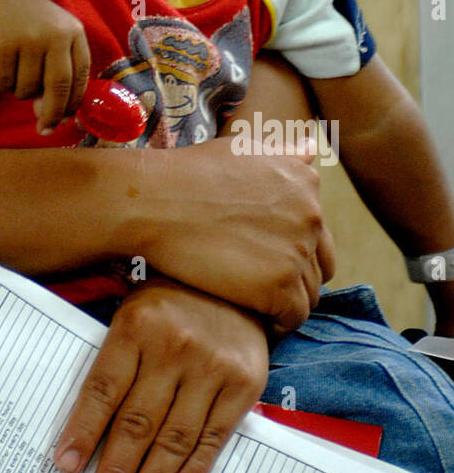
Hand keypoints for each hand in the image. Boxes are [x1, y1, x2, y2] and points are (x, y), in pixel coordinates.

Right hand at [0, 0, 90, 133]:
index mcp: (73, 31)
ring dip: (20, 91)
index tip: (65, 121)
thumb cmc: (24, 24)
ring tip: (15, 70)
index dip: (72, 103)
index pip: (80, 77)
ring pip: (29, 89)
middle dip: (51, 113)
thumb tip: (53, 117)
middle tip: (44, 128)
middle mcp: (54, 34)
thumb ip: (56, 73)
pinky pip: (6, 83)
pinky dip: (2, 82)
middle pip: (59, 87)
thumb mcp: (49, 38)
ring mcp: (28, 39)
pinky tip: (0, 62)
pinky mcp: (3, 47)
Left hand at [53, 278, 268, 472]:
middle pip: (137, 421)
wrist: (236, 282)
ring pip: (175, 436)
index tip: (67, 466)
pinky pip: (215, 435)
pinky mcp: (244, 383)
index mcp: (137, 325)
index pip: (104, 389)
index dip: (83, 431)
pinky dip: (195, 467)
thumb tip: (88, 426)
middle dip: (115, 470)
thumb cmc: (171, 302)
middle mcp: (174, 346)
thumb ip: (115, 361)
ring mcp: (212, 366)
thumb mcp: (133, 313)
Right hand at [138, 137, 333, 331]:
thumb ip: (283, 155)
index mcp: (305, 183)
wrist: (152, 202)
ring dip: (283, 302)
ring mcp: (297, 251)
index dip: (292, 252)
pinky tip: (250, 315)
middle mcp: (311, 215)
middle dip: (293, 278)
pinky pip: (293, 317)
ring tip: (248, 300)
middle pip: (319, 267)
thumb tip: (312, 150)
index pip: (318, 235)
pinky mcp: (279, 286)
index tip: (261, 258)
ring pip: (308, 295)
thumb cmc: (188, 174)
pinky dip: (275, 322)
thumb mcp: (241, 150)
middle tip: (255, 283)